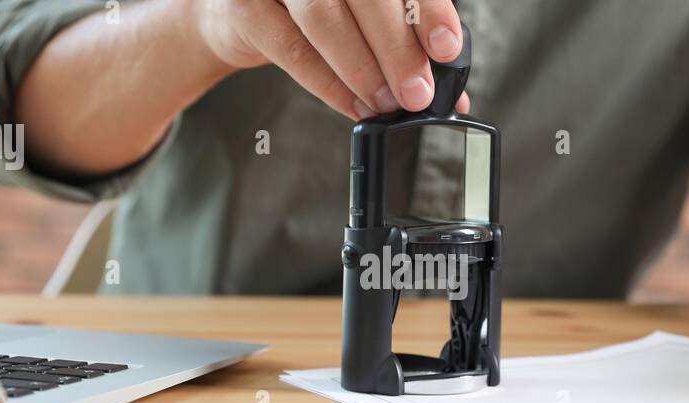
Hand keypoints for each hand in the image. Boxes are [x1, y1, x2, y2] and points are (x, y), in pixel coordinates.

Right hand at [194, 0, 470, 119]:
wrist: (236, 14)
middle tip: (418, 94)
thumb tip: (452, 94)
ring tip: (386, 104)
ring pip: (323, 16)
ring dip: (361, 68)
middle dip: (396, 48)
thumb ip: (404, 42)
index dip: (429, 8)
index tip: (446, 48)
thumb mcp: (363, 16)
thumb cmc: (309, 12)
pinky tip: (355, 106)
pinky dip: (328, 84)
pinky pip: (291, 50)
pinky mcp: (243, 7)